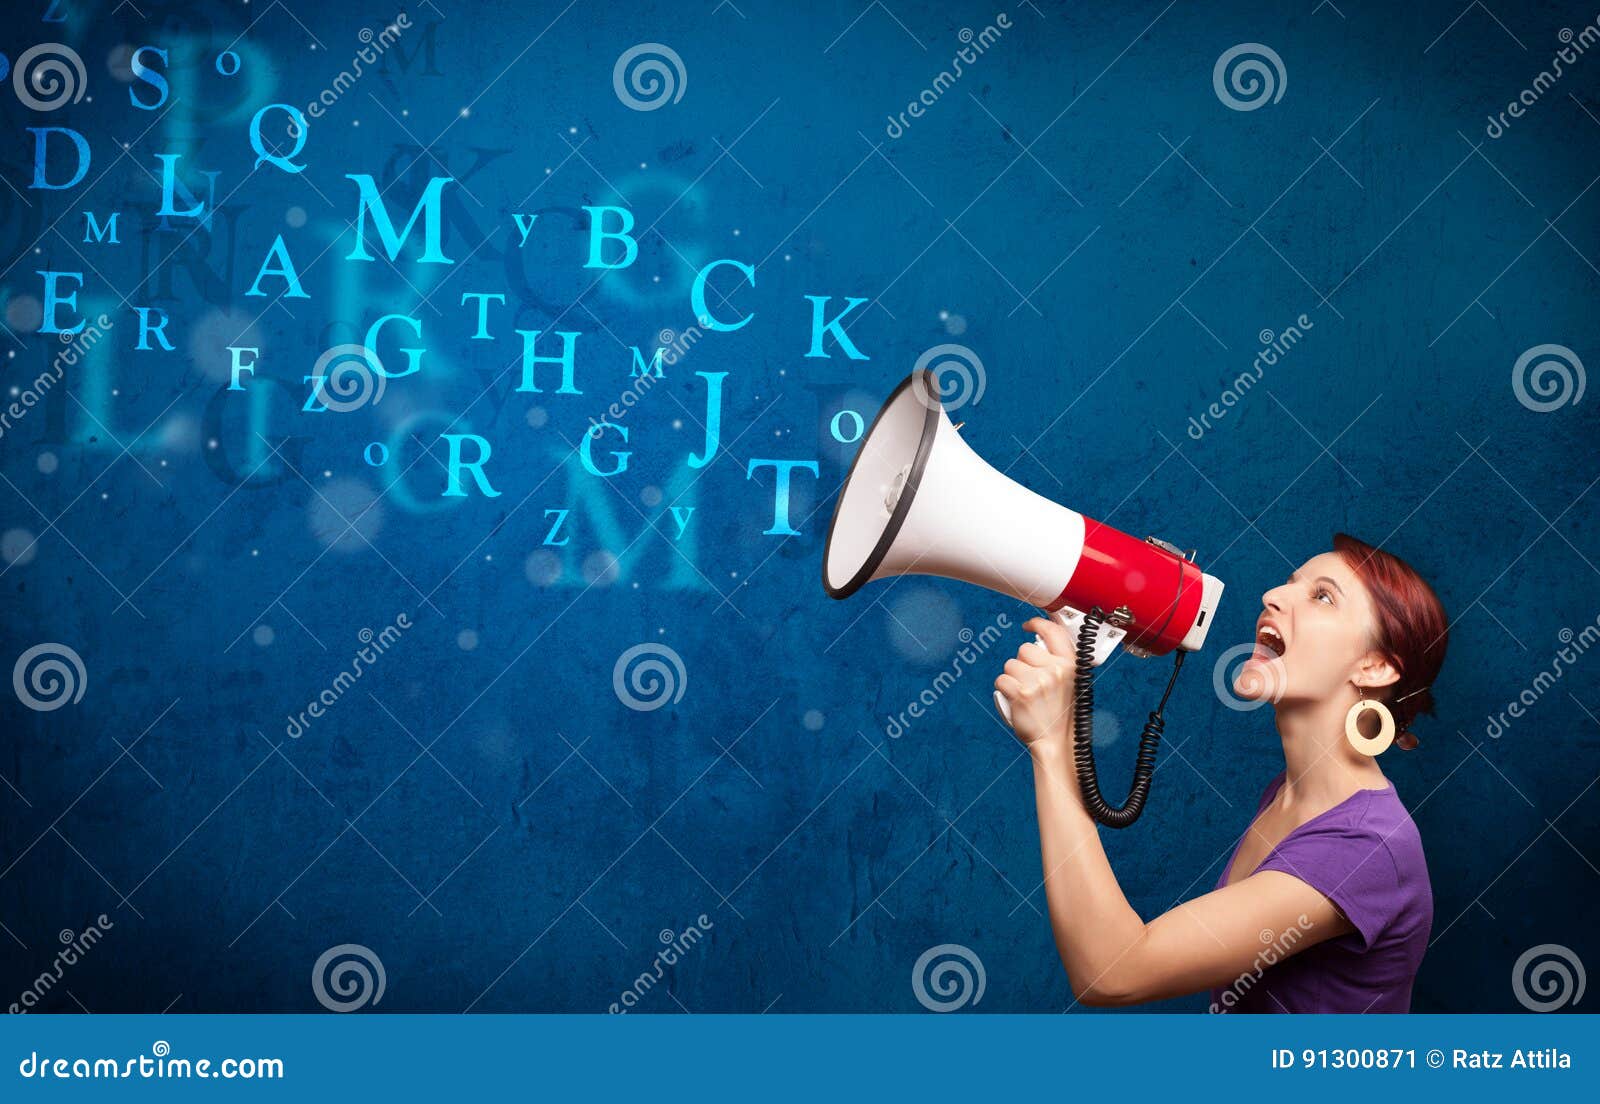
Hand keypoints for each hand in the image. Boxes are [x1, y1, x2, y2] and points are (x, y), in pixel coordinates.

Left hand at [994, 616, 1079, 754]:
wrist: (1055, 742)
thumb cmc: (1061, 715)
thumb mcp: (1072, 684)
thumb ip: (1060, 663)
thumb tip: (1041, 643)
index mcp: (1071, 665)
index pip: (1053, 632)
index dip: (1038, 623)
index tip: (1028, 625)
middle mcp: (1055, 670)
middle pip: (1024, 649)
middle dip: (1022, 663)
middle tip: (1031, 683)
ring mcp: (1038, 681)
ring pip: (1010, 664)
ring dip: (1012, 677)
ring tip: (1025, 693)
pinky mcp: (1021, 692)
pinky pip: (1001, 679)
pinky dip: (1004, 688)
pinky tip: (1015, 698)